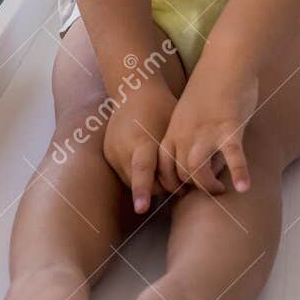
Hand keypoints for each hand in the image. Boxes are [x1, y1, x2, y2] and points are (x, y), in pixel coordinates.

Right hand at [101, 82, 176, 214]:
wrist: (133, 91)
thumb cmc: (161, 108)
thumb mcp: (173, 129)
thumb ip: (177, 157)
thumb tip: (192, 183)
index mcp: (140, 140)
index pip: (142, 170)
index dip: (142, 190)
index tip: (141, 209)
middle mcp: (122, 148)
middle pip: (142, 182)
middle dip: (161, 187)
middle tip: (179, 183)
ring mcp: (112, 151)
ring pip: (133, 181)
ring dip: (149, 182)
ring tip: (163, 168)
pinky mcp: (107, 154)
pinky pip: (126, 173)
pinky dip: (138, 174)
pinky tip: (149, 161)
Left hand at [160, 64, 259, 194]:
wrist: (226, 60)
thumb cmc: (212, 85)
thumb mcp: (191, 112)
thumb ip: (192, 134)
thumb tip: (202, 158)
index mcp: (174, 129)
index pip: (162, 166)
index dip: (172, 183)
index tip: (185, 190)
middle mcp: (185, 133)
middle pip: (180, 172)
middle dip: (193, 188)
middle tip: (211, 190)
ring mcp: (206, 130)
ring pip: (197, 169)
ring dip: (208, 185)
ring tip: (222, 191)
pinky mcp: (230, 126)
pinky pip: (232, 155)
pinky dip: (238, 172)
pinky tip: (244, 187)